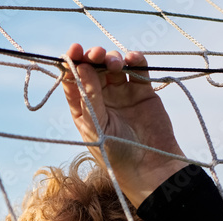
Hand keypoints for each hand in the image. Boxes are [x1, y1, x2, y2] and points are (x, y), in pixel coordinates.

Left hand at [61, 46, 187, 204]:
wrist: (151, 167)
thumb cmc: (118, 154)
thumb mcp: (98, 127)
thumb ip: (90, 97)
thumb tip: (80, 67)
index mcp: (83, 108)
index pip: (72, 80)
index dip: (71, 63)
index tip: (74, 50)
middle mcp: (101, 98)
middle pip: (93, 68)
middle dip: (93, 57)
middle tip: (96, 54)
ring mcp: (122, 93)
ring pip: (114, 65)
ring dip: (113, 58)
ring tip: (115, 63)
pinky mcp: (143, 91)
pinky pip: (138, 69)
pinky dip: (135, 60)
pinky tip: (133, 59)